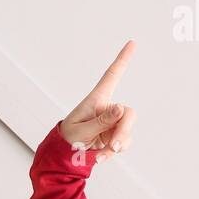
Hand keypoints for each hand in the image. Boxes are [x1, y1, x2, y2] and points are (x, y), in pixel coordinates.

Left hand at [59, 39, 136, 162]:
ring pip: (128, 129)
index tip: (132, 43)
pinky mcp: (115, 134)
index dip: (122, 59)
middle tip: (113, 145)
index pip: (112, 76)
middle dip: (124, 130)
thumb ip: (101, 121)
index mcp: (96, 99)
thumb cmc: (69, 137)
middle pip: (129, 113)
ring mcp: (113, 122)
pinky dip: (115, 151)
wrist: (67, 153)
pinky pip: (124, 142)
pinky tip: (101, 156)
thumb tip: (121, 109)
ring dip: (118, 144)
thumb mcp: (81, 130)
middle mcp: (108, 108)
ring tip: (103, 152)